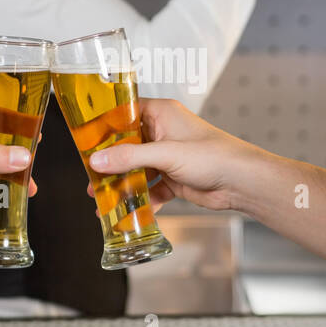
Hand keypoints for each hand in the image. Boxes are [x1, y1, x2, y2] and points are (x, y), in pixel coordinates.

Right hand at [85, 98, 254, 212]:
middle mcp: (163, 132)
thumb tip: (97, 161)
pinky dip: (141, 200)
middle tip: (90, 176)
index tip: (84, 140)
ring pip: (137, 169)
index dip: (104, 125)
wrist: (242, 182)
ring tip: (102, 199)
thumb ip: (129, 157)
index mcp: (161, 113)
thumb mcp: (165, 154)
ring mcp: (168, 156)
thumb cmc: (213, 155)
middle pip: (127, 145)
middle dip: (109, 163)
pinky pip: (151, 188)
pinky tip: (129, 213)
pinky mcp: (175, 177)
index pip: (124, 113)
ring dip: (122, 184)